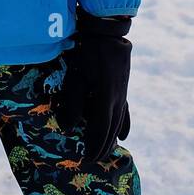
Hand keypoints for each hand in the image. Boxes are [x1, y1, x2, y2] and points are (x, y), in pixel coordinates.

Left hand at [55, 9, 131, 164]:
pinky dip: (124, 125)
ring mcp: (122, 94)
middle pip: (110, 130)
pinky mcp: (123, 87)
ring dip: (112, 139)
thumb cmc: (87, 53)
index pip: (99, 131)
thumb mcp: (76, 76)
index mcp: (105, 100)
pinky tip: (124, 135)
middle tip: (94, 161)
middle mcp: (117, 101)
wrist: (107, 33)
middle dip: (102, 147)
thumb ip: (73, 103)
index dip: (93, 146)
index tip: (87, 159)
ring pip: (118, 123)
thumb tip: (68, 127)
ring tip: (106, 152)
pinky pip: (125, 112)